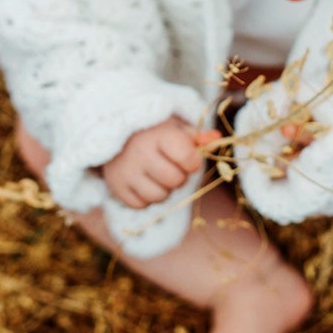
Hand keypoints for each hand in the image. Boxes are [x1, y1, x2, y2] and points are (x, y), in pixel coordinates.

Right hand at [102, 117, 218, 208]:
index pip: (188, 158)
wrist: (115, 134)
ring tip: (156, 174)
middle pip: (175, 181)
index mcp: (159, 135)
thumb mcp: (175, 128)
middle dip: (178, 176)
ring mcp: (126, 172)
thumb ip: (198, 137)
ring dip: (163, 189)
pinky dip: (146, 197)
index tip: (187, 157)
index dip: (192, 161)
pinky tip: (143, 181)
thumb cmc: (153, 132)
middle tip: (171, 166)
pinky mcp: (116, 187)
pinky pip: (141, 204)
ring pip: (159, 196)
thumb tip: (217, 139)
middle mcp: (140, 153)